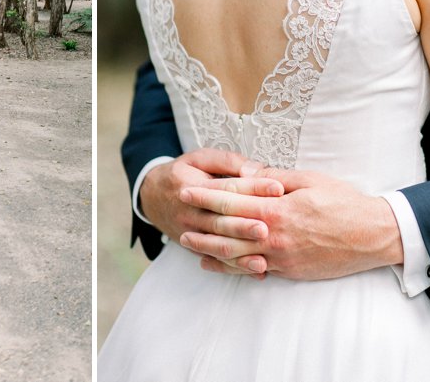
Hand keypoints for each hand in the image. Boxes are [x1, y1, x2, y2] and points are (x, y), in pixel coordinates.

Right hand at [139, 149, 282, 257]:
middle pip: (220, 221)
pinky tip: (258, 271)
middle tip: (267, 228)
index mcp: (193, 185)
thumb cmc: (183, 173)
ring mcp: (190, 232)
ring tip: (264, 259)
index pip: (228, 187)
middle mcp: (190, 212)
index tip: (278, 187)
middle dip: (244, 226)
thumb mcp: (200, 158)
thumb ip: (228, 162)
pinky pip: (216, 259)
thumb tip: (255, 169)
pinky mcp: (193, 247)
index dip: (254, 187)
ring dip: (241, 253)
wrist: (151, 195)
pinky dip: (236, 268)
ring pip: (217, 245)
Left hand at [179, 168, 402, 280]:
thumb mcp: (309, 179)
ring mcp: (281, 257)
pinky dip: (230, 268)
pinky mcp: (290, 271)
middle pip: (228, 230)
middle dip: (200, 222)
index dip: (206, 196)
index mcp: (277, 208)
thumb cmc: (344, 202)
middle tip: (177, 217)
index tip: (187, 190)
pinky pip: (253, 270)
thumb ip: (275, 179)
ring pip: (236, 255)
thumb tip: (250, 175)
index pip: (232, 201)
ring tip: (188, 242)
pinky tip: (213, 264)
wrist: (373, 235)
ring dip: (208, 248)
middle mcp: (274, 235)